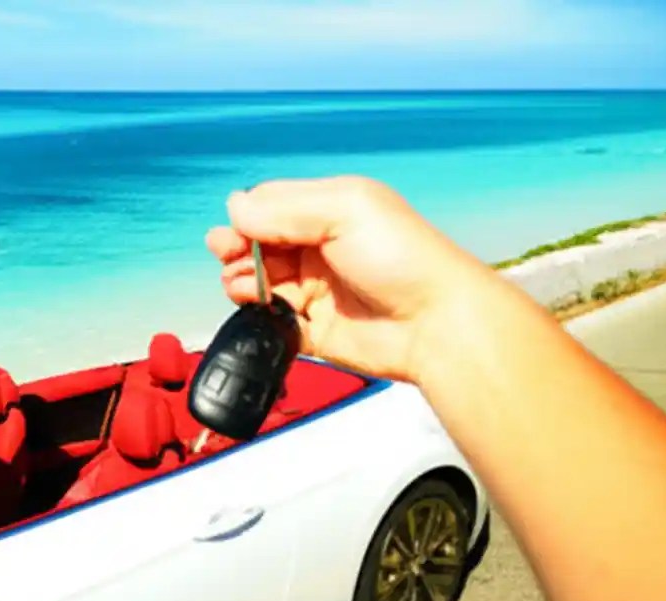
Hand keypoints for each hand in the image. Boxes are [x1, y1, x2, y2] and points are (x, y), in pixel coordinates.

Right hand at [206, 175, 495, 382]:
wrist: (435, 324)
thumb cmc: (401, 258)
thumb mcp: (344, 210)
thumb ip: (284, 208)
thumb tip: (234, 206)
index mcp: (330, 210)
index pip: (271, 206)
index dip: (247, 218)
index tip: (237, 231)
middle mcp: (320, 248)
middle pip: (259, 244)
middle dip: (237, 249)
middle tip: (230, 256)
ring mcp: (316, 290)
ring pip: (261, 283)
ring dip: (243, 282)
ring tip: (244, 287)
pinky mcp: (314, 330)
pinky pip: (274, 322)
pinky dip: (260, 318)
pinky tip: (261, 311)